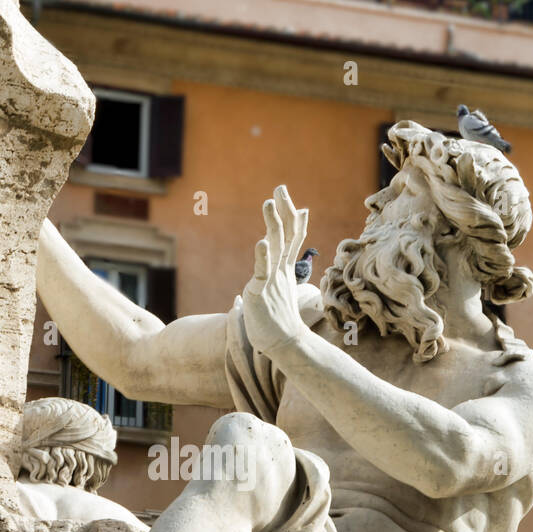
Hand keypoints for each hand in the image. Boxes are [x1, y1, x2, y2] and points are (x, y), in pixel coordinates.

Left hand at [241, 186, 309, 356]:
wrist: (284, 343)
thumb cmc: (275, 323)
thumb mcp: (269, 297)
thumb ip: (259, 288)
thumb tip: (240, 293)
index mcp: (283, 270)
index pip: (291, 238)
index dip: (292, 218)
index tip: (289, 198)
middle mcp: (281, 271)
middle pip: (286, 234)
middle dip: (283, 210)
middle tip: (280, 188)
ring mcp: (272, 279)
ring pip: (275, 246)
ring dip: (273, 223)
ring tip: (269, 202)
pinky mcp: (261, 291)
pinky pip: (263, 270)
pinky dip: (263, 255)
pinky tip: (261, 241)